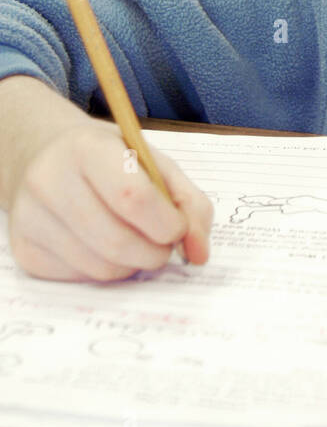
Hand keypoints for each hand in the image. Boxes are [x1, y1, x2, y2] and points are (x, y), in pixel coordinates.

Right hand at [7, 119, 212, 280]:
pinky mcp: (24, 250)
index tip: (178, 228)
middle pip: (117, 241)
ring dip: (133, 264)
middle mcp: (49, 180)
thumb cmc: (110, 160)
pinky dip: (105, 270)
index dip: (167, 223)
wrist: (47, 157)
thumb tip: (200, 254)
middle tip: (162, 244)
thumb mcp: (153, 162)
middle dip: (155, 252)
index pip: (132, 197)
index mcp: (86, 148)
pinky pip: (81, 278)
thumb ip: (188, 202)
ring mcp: (30, 218)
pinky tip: (103, 245)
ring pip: (101, 268)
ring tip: (135, 241)